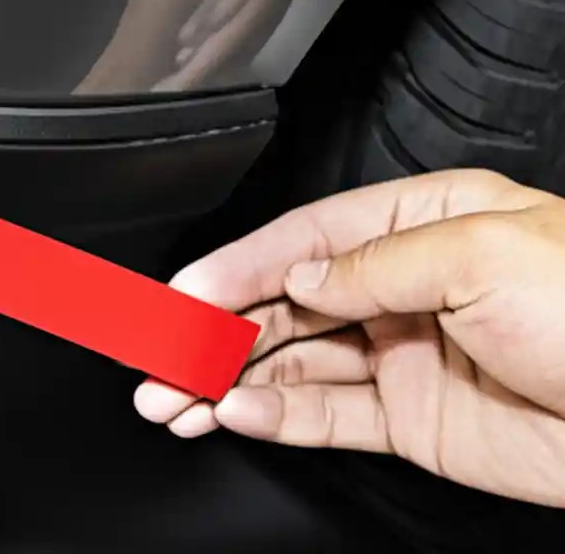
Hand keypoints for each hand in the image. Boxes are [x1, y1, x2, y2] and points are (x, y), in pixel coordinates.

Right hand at [134, 169, 564, 506]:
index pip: (302, 240)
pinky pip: (324, 415)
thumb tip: (301, 277)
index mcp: (419, 222)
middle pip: (283, 304)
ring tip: (171, 398)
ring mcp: (401, 353)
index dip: (235, 268)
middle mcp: (401, 285)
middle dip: (213, 329)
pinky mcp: (409, 418)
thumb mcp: (482, 253)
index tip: (182, 297)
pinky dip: (272, 415)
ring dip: (225, 379)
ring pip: (290, 364)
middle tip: (157, 357)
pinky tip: (234, 414)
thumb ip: (372, 263)